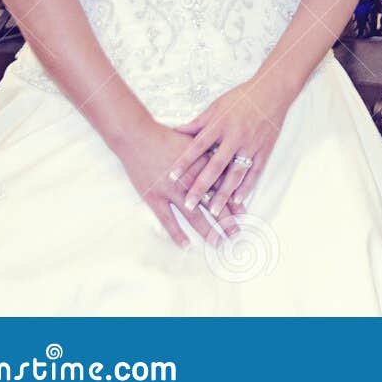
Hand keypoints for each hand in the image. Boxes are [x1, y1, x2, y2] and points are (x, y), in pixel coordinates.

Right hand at [116, 119, 228, 247]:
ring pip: (194, 215)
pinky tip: (186, 245)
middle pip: (213, 203)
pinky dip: (177, 233)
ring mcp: (172, 190)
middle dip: (227, 220)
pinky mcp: (155, 197)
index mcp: (202, 165)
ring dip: (208, 230)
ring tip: (219, 243)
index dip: (234, 201)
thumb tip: (228, 164)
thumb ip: (210, 155)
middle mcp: (190, 180)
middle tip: (237, 234)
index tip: (243, 214)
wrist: (138, 137)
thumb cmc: (167, 137)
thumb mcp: (195, 143)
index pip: (224, 187)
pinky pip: (168, 219)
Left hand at [172, 73, 293, 226]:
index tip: (171, 177)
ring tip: (213, 210)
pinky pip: (255, 171)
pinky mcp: (265, 149)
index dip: (184, 162)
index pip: (198, 147)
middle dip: (201, 186)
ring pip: (235, 173)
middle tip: (189, 204)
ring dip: (223, 193)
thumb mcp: (217, 105)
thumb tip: (176, 131)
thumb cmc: (242, 96)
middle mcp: (235, 136)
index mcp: (220, 124)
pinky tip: (237, 199)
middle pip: (215, 166)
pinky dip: (246, 186)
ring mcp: (251, 144)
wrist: (273, 91)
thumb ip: (198, 122)